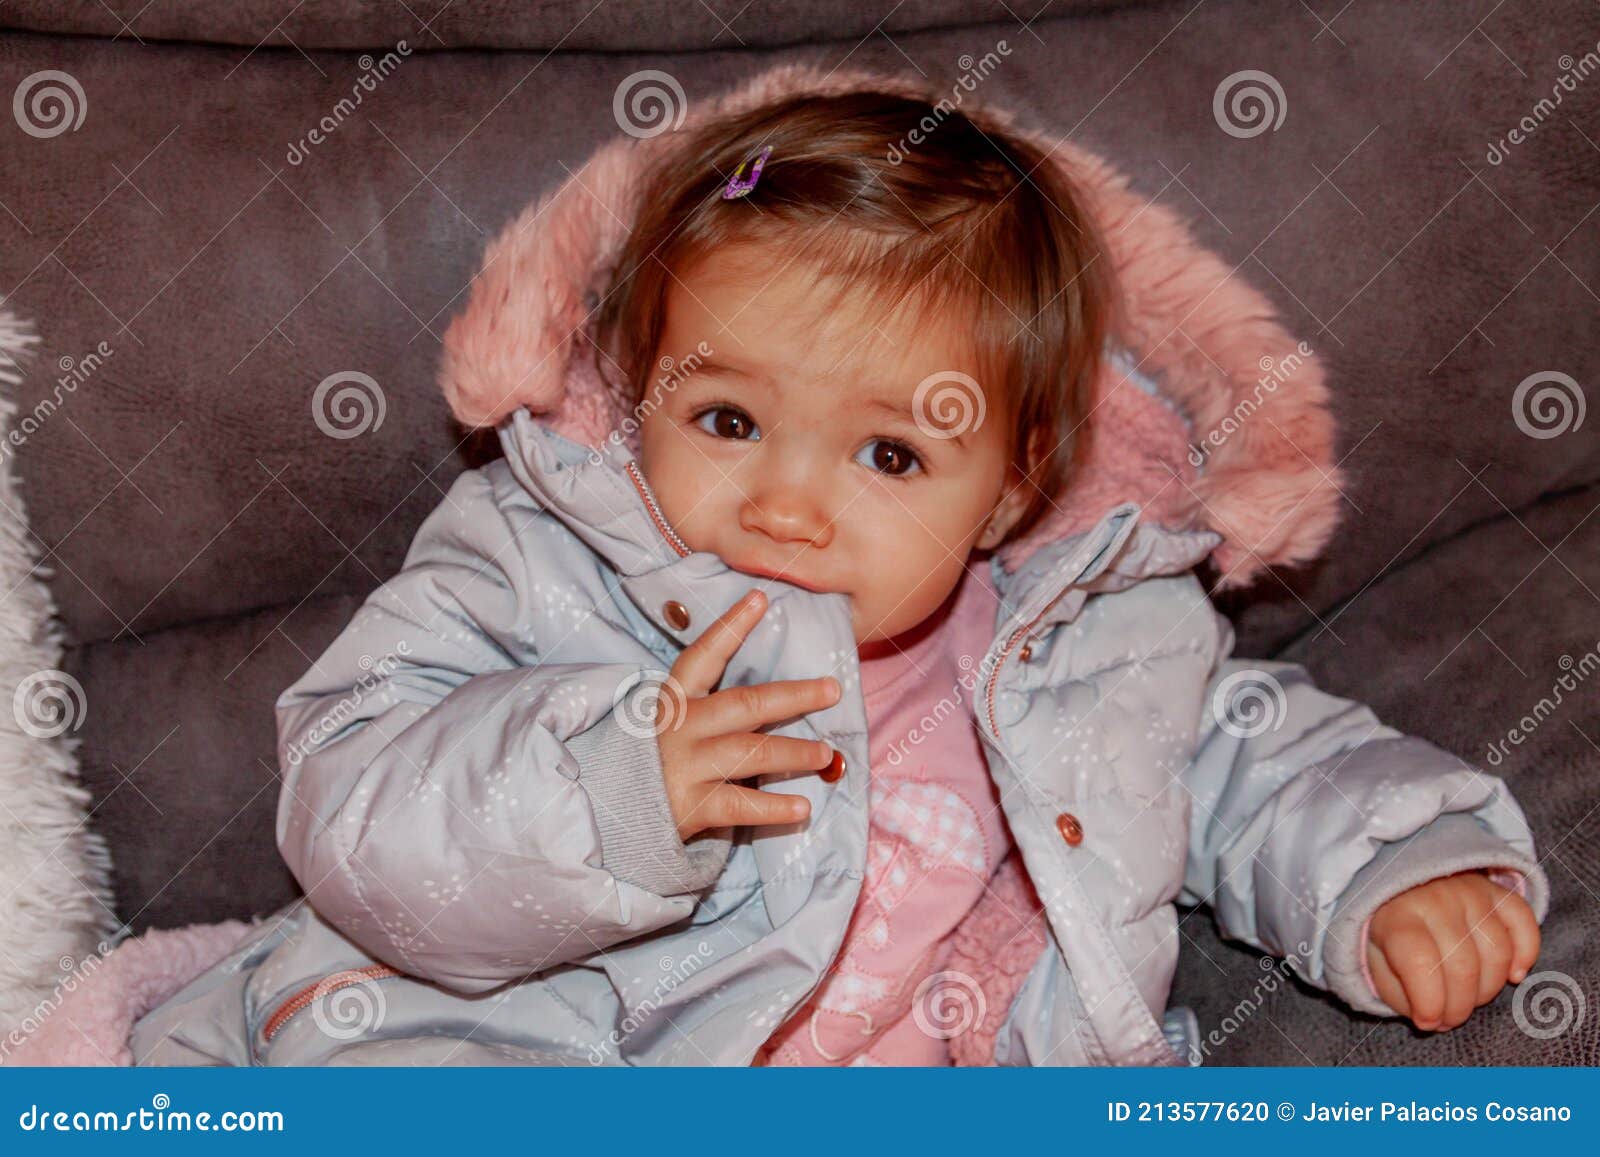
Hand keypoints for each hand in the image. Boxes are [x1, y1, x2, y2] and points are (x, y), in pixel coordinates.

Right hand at [655, 589, 840, 840]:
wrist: (610, 813)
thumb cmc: (649, 763)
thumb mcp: (667, 724)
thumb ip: (706, 710)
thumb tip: (770, 699)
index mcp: (672, 701)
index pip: (702, 655)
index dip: (730, 626)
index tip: (760, 599)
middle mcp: (680, 729)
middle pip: (745, 704)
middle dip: (793, 695)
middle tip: (832, 689)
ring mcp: (685, 767)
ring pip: (751, 753)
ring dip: (794, 752)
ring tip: (825, 754)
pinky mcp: (690, 807)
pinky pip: (741, 805)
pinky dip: (775, 808)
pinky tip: (803, 808)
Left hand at [1365, 869, 1540, 1031]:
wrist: (1404, 889)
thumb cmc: (1393, 937)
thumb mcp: (1379, 965)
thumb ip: (1401, 995)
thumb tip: (1433, 1019)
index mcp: (1397, 917)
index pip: (1419, 963)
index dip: (1429, 1002)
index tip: (1427, 1022)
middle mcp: (1435, 899)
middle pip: (1463, 967)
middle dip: (1459, 1007)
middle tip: (1450, 1018)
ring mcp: (1470, 892)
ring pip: (1497, 954)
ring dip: (1488, 990)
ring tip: (1470, 997)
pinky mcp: (1497, 892)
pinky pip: (1525, 924)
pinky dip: (1526, 955)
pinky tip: (1513, 976)